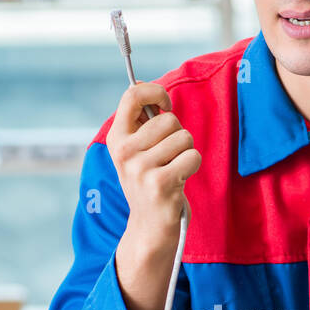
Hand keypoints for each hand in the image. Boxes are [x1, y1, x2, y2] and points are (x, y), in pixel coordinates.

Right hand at [106, 79, 200, 243]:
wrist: (149, 227)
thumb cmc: (148, 183)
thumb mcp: (135, 151)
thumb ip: (138, 120)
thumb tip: (140, 82)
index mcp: (117, 139)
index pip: (132, 95)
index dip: (156, 93)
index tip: (165, 106)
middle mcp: (125, 152)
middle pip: (169, 119)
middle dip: (178, 135)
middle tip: (169, 157)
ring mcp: (141, 169)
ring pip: (184, 137)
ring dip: (186, 152)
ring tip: (173, 170)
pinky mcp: (161, 184)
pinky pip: (193, 156)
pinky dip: (192, 166)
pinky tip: (179, 180)